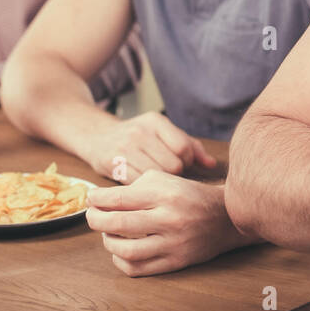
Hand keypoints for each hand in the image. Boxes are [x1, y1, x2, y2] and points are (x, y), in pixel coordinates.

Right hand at [84, 111, 216, 182]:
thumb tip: (212, 164)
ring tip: (156, 180)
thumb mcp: (163, 133)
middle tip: (168, 175)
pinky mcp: (112, 164)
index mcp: (156, 121)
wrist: (97, 136)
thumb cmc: (138, 138)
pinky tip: (142, 185)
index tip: (182, 165)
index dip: (187, 162)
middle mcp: (140, 132)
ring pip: (156, 177)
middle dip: (174, 174)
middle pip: (172, 165)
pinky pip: (138, 185)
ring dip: (159, 184)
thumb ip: (190, 146)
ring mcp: (124, 148)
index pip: (184, 148)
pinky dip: (143, 188)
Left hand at [86, 170, 238, 275]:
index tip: (91, 199)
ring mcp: (173, 243)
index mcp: (166, 194)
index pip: (120, 198)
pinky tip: (120, 252)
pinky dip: (121, 261)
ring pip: (125, 250)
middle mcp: (169, 218)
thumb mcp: (167, 179)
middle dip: (96, 220)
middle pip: (118, 223)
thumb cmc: (190, 195)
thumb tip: (105, 199)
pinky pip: (138, 268)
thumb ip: (137, 186)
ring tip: (107, 234)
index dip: (98, 199)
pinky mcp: (176, 262)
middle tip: (92, 216)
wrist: (226, 217)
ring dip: (108, 242)